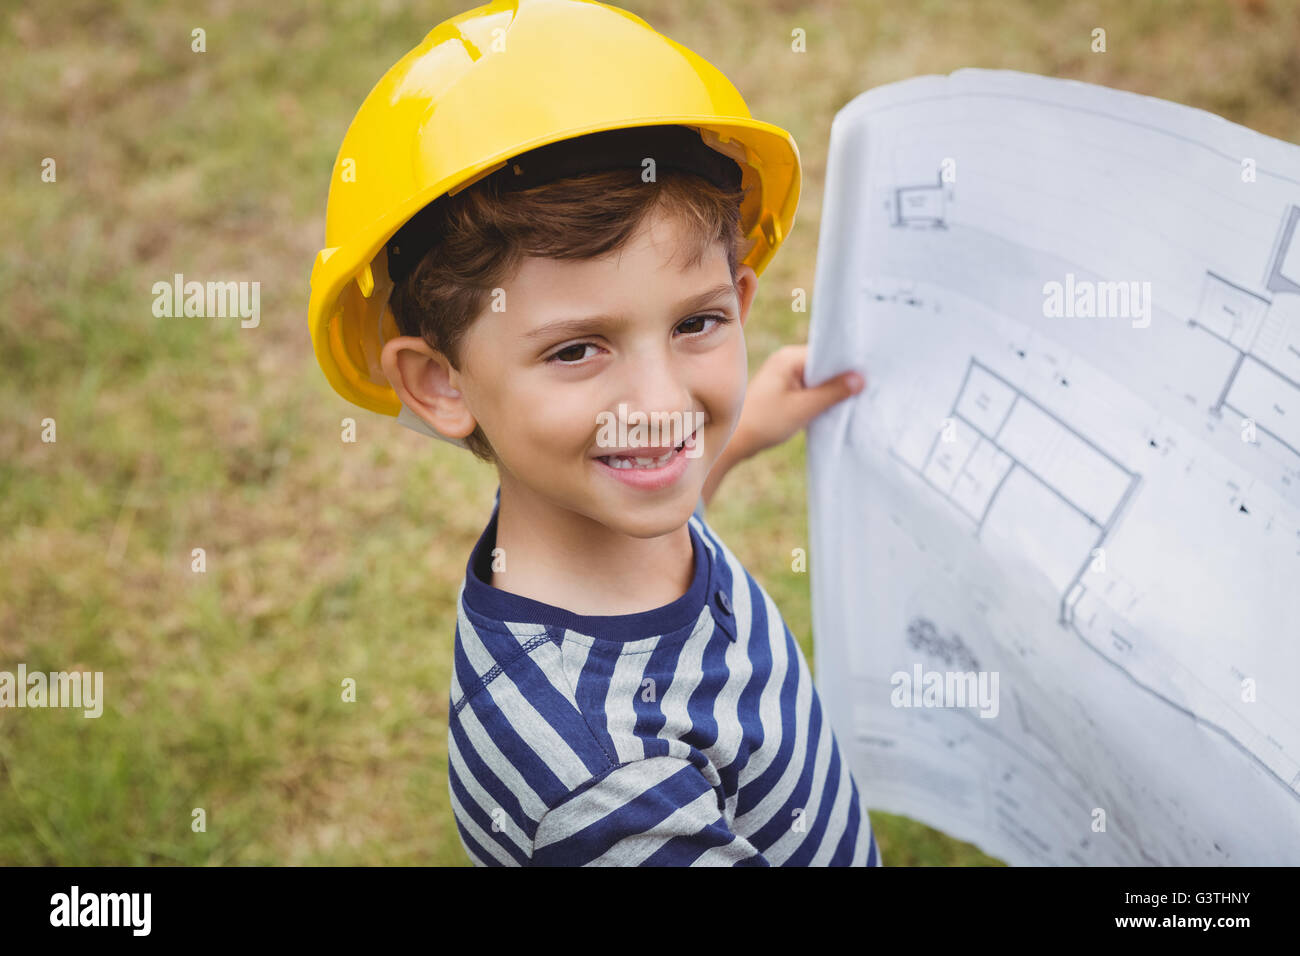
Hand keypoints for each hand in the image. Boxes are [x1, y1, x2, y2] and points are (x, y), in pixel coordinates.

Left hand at [731, 344, 864, 457]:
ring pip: (818, 379)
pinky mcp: (784, 390)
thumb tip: (861, 378)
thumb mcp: (803, 408)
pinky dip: (820, 397)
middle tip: (867, 389)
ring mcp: (784, 375)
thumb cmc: (765, 422)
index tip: (870, 373)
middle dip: (841, 378)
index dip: (847, 364)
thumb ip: (832, 392)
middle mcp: (786, 361)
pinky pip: (809, 389)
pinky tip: (833, 407)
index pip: (827, 353)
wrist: (736, 441)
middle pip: (824, 365)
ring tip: (852, 399)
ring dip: (831, 390)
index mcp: (788, 358)